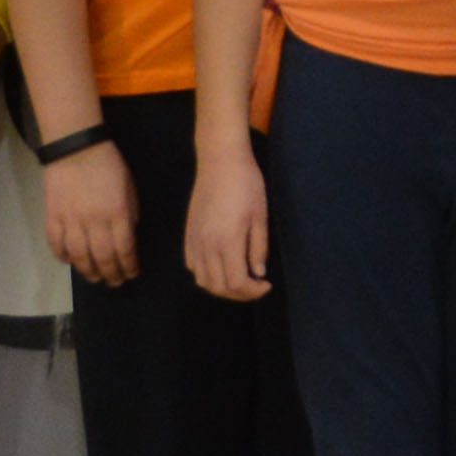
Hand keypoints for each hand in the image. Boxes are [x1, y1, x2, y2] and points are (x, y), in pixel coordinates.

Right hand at [40, 141, 138, 285]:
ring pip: (79, 256)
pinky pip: (56, 243)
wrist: (76, 147)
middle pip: (103, 258)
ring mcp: (71, 220)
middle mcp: (95, 222)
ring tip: (94, 277)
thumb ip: (130, 215)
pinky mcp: (52, 216)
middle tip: (114, 282)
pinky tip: (69, 260)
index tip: (132, 274)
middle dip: (111, 274)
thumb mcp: (130, 189)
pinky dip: (62, 256)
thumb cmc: (109, 165)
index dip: (129, 266)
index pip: (125, 250)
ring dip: (87, 271)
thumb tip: (128, 237)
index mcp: (117, 214)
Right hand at [185, 139, 273, 301]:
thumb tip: (258, 273)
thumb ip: (258, 248)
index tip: (266, 285)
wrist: (220, 161)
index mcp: (227, 242)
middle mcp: (206, 246)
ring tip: (239, 278)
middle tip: (255, 286)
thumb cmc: (246, 185)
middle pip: (218, 287)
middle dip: (239, 294)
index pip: (236, 284)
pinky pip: (192, 264)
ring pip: (202, 279)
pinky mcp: (188, 233)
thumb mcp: (260, 217)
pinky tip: (221, 265)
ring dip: (221, 287)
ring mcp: (194, 240)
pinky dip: (206, 273)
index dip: (253, 292)